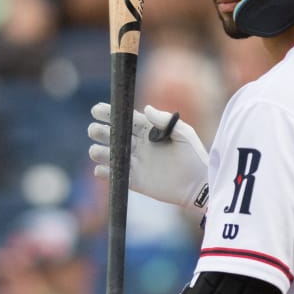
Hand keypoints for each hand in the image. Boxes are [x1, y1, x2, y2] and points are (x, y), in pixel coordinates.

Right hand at [88, 103, 208, 212]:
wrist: (199, 185)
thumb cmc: (194, 157)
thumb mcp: (183, 134)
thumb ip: (165, 121)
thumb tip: (146, 108)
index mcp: (148, 131)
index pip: (124, 119)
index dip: (108, 113)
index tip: (96, 110)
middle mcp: (138, 145)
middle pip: (112, 136)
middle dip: (100, 131)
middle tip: (94, 130)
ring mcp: (135, 163)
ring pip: (109, 155)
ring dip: (99, 152)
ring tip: (96, 152)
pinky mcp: (134, 181)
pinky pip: (115, 175)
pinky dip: (104, 173)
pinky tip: (101, 170)